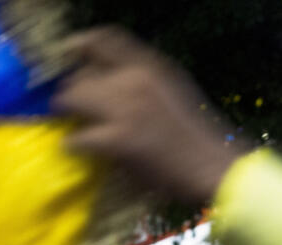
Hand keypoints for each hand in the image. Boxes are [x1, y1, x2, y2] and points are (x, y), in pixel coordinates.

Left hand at [51, 26, 241, 202]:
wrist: (213, 166)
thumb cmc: (196, 135)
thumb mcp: (174, 88)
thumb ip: (143, 78)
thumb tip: (110, 79)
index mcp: (151, 65)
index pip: (103, 40)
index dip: (80, 47)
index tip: (70, 58)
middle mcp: (136, 78)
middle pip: (81, 72)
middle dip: (73, 89)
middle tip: (71, 104)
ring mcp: (125, 108)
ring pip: (73, 98)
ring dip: (68, 112)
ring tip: (74, 125)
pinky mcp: (118, 139)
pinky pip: (77, 137)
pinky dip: (74, 144)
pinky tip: (80, 148)